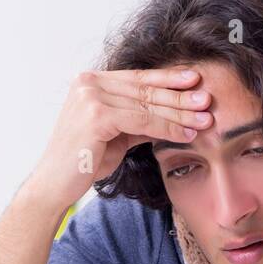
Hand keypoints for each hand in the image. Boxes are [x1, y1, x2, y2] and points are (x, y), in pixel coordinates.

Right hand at [28, 66, 213, 210]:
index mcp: (89, 82)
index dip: (168, 79)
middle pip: (144, 89)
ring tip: (205, 118)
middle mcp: (88, 83)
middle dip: (180, 95)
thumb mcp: (116, 135)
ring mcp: (90, 97)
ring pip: (147, 104)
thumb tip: (172, 116)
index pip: (137, 78)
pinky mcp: (96, 116)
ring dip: (180, 112)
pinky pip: (142, 121)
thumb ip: (138, 121)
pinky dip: (167, 127)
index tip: (195, 80)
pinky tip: (187, 134)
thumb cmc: (83, 162)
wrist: (54, 185)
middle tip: (208, 99)